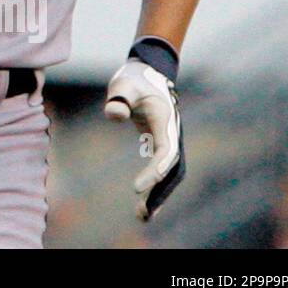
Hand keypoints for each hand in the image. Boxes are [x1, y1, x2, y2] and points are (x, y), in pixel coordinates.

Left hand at [104, 56, 184, 220]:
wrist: (148, 71)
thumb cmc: (134, 78)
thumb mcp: (123, 83)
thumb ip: (118, 97)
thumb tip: (114, 115)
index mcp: (166, 121)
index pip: (166, 153)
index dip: (154, 172)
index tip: (136, 188)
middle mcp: (172, 134)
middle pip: (172, 171)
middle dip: (160, 192)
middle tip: (143, 213)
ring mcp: (169, 140)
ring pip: (170, 174)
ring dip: (160, 195)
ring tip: (142, 216)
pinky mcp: (161, 144)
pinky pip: (162, 170)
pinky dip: (155, 186)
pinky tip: (142, 203)